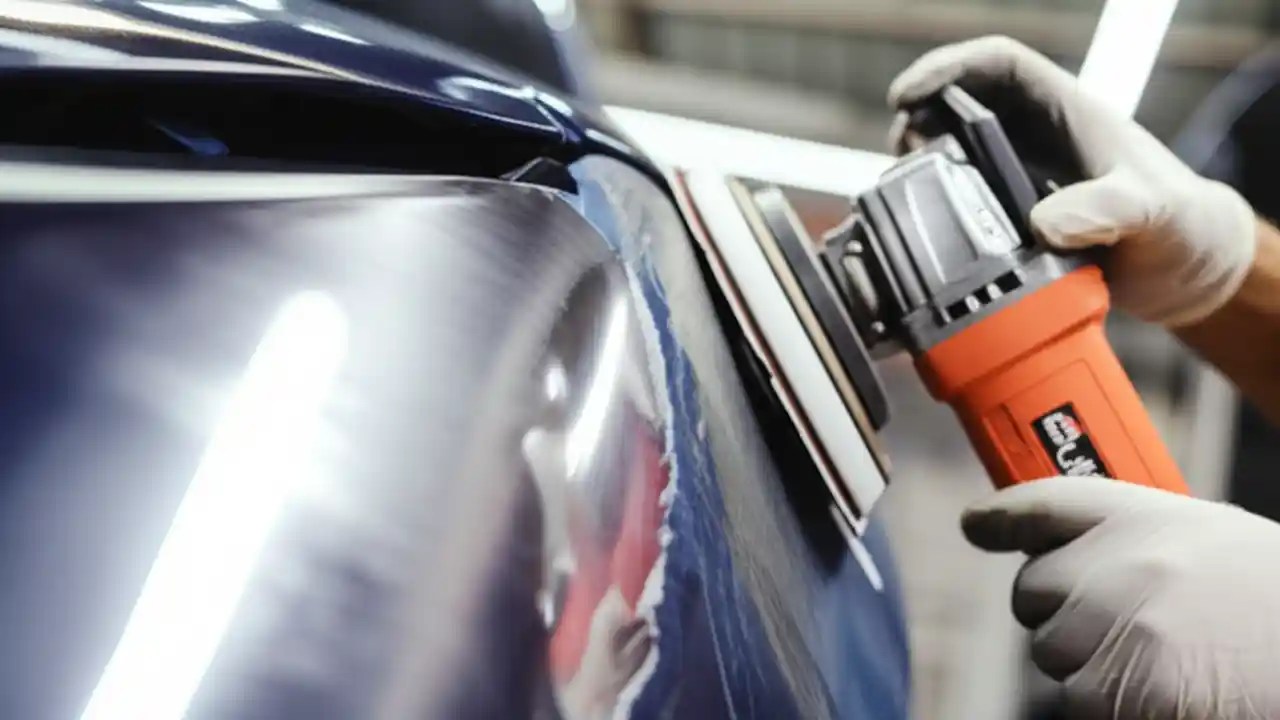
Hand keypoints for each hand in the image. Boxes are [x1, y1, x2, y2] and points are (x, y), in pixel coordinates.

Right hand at [887, 36, 1256, 326]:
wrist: (1188, 269)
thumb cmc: (1182, 226)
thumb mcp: (1150, 213)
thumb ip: (1105, 211)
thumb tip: (1044, 224)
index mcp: (1068, 113)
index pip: (1000, 64)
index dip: (948, 68)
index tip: (907, 96)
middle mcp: (1040, 137)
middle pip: (963, 103)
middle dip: (921, 118)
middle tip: (902, 154)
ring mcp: (1024, 175)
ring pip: (956, 149)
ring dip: (923, 161)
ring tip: (903, 189)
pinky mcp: (1015, 215)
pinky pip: (963, 197)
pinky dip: (936, 205)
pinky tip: (925, 229)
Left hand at [964, 477, 1279, 718]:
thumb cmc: (1270, 601)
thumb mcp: (1206, 542)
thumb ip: (1134, 541)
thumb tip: (1063, 560)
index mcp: (1140, 517)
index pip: (1041, 504)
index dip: (1001, 517)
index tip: (977, 525)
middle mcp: (1114, 565)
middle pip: (1031, 596)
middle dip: (1064, 613)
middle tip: (1138, 627)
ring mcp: (1112, 630)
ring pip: (1053, 658)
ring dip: (1091, 669)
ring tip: (1171, 663)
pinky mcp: (1118, 694)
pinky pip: (1079, 705)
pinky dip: (1113, 708)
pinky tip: (1171, 693)